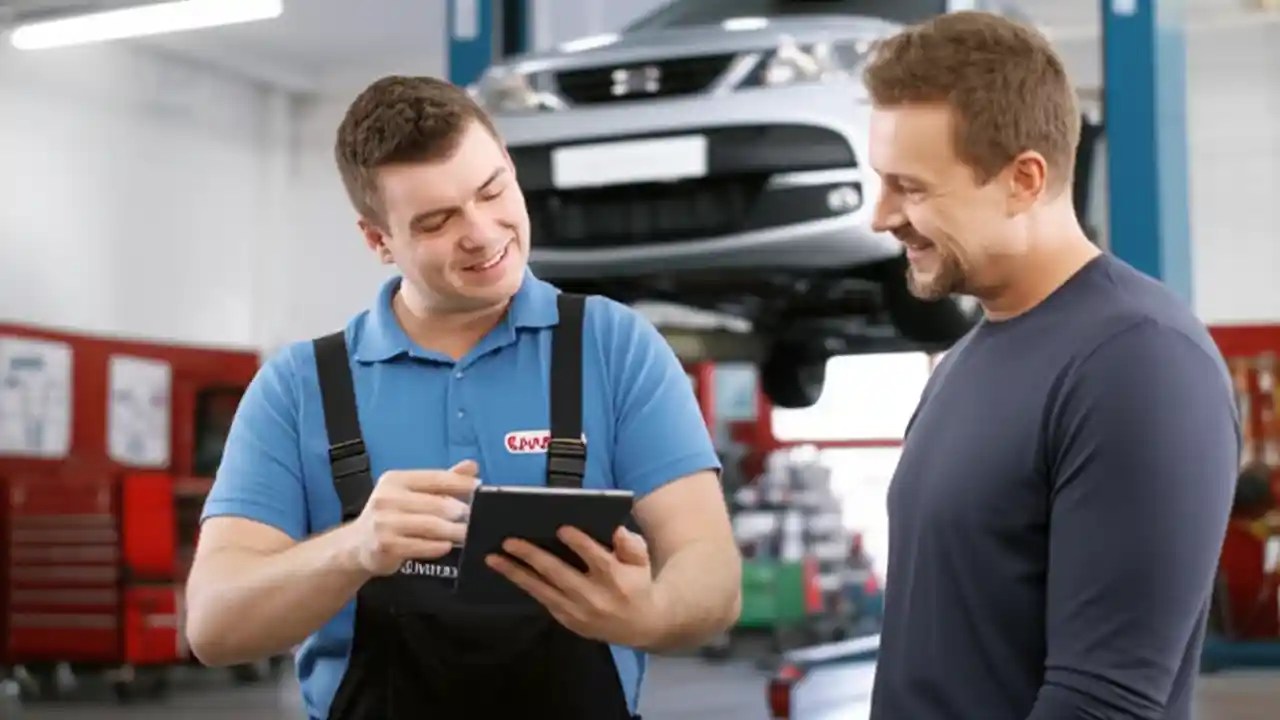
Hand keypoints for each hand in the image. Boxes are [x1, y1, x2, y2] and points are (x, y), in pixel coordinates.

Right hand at [345, 460, 478, 575]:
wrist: (357, 545)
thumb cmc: (391, 516)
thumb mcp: (412, 493)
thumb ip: (442, 481)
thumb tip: (472, 466)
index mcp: (395, 480)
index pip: (435, 478)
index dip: (460, 482)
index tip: (479, 487)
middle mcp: (387, 498)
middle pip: (436, 503)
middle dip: (461, 511)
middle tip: (479, 516)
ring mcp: (385, 523)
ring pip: (431, 526)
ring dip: (454, 530)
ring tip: (468, 533)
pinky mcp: (386, 546)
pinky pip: (421, 545)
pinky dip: (438, 546)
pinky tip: (447, 545)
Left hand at [486, 525, 665, 647]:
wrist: (641, 626)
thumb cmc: (637, 584)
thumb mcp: (642, 561)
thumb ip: (631, 544)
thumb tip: (616, 530)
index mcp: (615, 577)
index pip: (595, 557)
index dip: (578, 543)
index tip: (560, 528)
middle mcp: (593, 596)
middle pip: (558, 573)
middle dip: (531, 556)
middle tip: (508, 541)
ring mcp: (577, 612)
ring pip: (541, 590)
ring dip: (515, 573)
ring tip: (493, 558)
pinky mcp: (568, 621)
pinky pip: (542, 601)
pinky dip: (524, 586)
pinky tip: (508, 572)